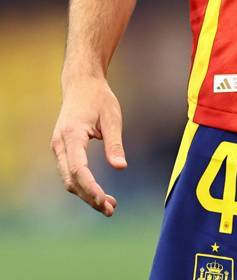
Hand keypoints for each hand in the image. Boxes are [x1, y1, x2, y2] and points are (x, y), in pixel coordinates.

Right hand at [51, 76, 126, 215]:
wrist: (81, 83)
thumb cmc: (98, 98)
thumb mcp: (112, 117)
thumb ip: (114, 143)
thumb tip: (121, 167)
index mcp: (72, 135)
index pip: (78, 169)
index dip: (90, 187)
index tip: (104, 200)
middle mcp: (60, 144)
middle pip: (72, 180)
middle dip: (89, 197)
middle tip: (111, 209)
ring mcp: (59, 148)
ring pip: (69, 179)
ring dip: (86, 194)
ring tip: (109, 206)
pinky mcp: (63, 149)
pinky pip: (70, 173)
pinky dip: (83, 185)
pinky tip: (99, 193)